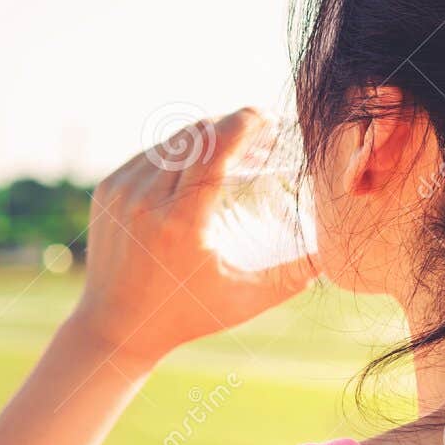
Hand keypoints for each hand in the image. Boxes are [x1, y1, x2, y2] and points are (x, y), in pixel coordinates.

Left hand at [68, 107, 318, 363]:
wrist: (115, 326)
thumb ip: (295, 275)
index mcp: (182, 221)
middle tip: (258, 135)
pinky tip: (195, 164)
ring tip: (230, 149)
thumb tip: (337, 251)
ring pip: (172, 140)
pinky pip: (148, 154)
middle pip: (198, 133)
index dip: (246, 121)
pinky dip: (176, 152)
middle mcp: (146, 200)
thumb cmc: (186, 316)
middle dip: (231, 126)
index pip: (217, 144)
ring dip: (204, 137)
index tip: (269, 118)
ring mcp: (122, 192)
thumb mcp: (246, 299)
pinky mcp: (107, 191)